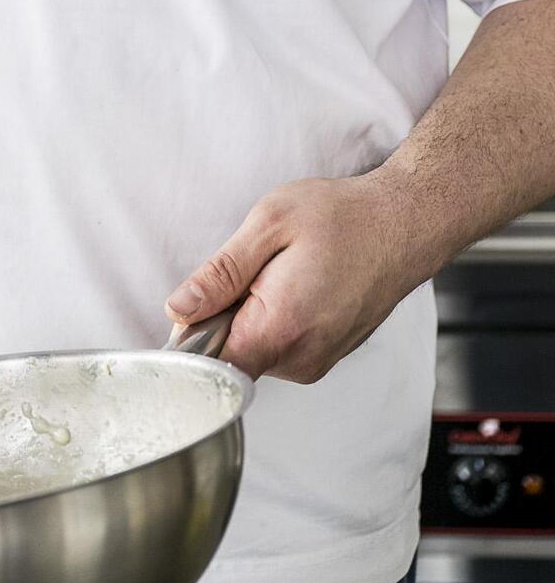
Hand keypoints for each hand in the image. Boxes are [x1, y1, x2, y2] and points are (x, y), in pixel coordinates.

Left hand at [163, 173, 419, 382]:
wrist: (403, 224)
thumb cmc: (343, 216)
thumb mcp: (269, 224)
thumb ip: (220, 273)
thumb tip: (179, 308)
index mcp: (282, 327)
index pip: (210, 365)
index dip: (190, 337)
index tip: (196, 305)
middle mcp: (300, 358)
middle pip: (229, 357)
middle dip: (222, 318)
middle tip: (249, 272)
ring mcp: (315, 363)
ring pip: (252, 353)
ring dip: (248, 317)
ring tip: (278, 275)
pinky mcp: (323, 357)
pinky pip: (277, 348)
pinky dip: (271, 321)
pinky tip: (293, 286)